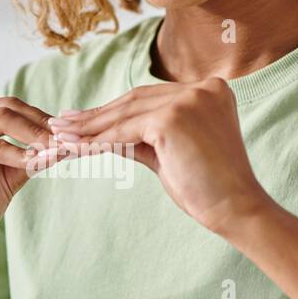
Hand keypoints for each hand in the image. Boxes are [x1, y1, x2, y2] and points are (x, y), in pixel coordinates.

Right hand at [0, 97, 67, 266]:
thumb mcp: (9, 175)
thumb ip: (32, 156)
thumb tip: (66, 143)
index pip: (13, 107)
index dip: (44, 119)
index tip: (74, 133)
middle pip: (8, 108)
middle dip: (43, 124)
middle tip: (71, 139)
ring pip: (0, 121)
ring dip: (34, 135)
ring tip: (58, 148)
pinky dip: (15, 153)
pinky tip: (34, 161)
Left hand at [47, 78, 272, 235]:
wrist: (235, 210)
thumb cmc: (208, 188)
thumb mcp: (171, 153)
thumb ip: (142, 137)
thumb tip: (105, 133)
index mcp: (209, 91)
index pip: (149, 98)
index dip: (113, 110)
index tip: (82, 119)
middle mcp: (201, 88)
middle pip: (135, 101)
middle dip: (95, 116)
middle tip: (62, 125)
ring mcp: (189, 99)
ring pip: (125, 114)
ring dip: (89, 128)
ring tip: (61, 137)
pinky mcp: (174, 117)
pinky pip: (124, 131)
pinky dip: (98, 141)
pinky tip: (77, 148)